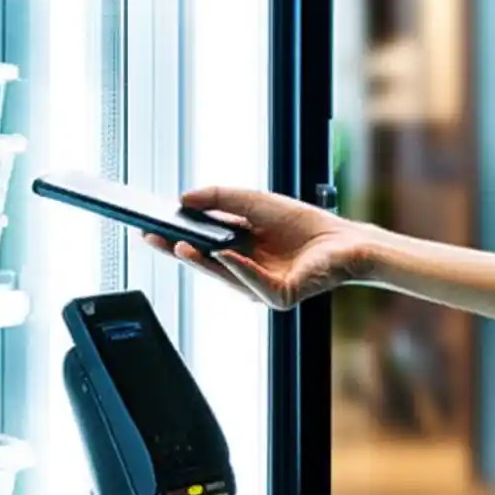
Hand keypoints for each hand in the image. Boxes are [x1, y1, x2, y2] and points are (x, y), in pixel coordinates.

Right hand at [143, 186, 374, 309]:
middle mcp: (243, 272)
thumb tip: (184, 198)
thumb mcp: (253, 202)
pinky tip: (226, 255)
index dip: (174, 237)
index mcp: (235, 250)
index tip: (150, 228)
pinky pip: (254, 283)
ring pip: (224, 275)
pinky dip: (240, 268)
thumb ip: (219, 199)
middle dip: (177, 250)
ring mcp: (259, 287)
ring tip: (181, 246)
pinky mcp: (278, 297)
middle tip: (153, 238)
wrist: (344, 240)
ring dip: (202, 261)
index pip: (198, 245)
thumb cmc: (302, 223)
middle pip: (204, 262)